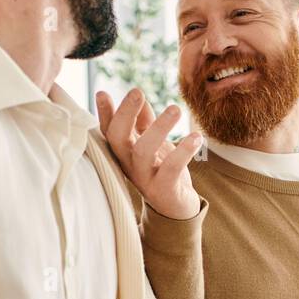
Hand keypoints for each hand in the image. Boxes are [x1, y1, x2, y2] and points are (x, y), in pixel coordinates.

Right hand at [96, 88, 202, 220]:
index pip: (109, 130)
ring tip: (175, 109)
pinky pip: (171, 169)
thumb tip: (139, 96)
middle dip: (125, 114)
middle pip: (118, 138)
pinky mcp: (164, 189)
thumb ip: (143, 121)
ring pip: (144, 151)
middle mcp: (129, 164)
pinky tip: (196, 137)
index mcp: (125, 151)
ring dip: (159, 128)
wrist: (176, 208)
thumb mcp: (151, 143)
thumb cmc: (161, 169)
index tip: (102, 93)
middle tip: (137, 91)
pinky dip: (183, 151)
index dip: (104, 113)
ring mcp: (145, 178)